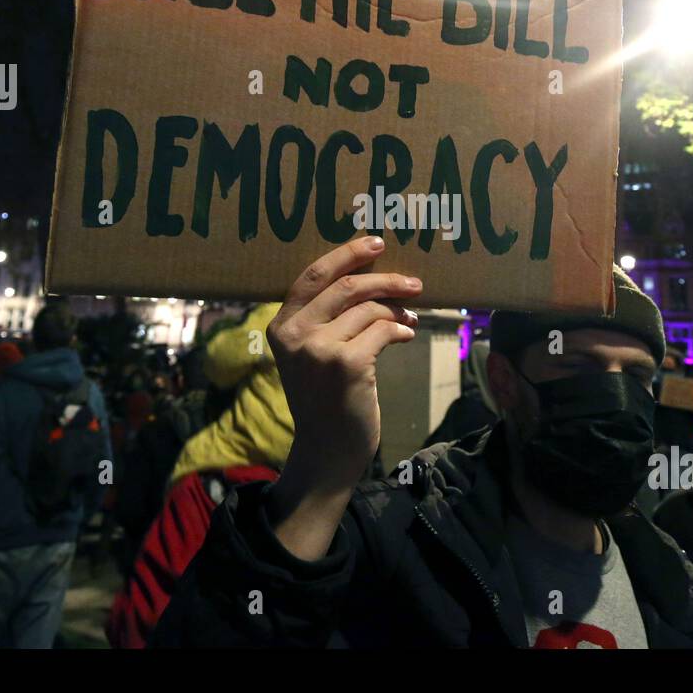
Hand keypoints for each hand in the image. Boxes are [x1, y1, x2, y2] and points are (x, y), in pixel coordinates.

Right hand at [267, 236, 421, 496]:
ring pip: (370, 308)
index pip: (312, 276)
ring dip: (397, 310)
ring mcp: (320, 349)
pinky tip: (406, 334)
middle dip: (385, 278)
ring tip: (410, 318)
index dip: (346, 254)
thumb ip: (324, 320)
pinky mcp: (348, 364)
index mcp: (280, 326)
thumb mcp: (310, 355)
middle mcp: (295, 334)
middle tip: (412, 282)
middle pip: (346, 285)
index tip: (375, 242)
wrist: (326, 450)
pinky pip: (383, 330)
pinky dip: (400, 329)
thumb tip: (369, 278)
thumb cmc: (324, 400)